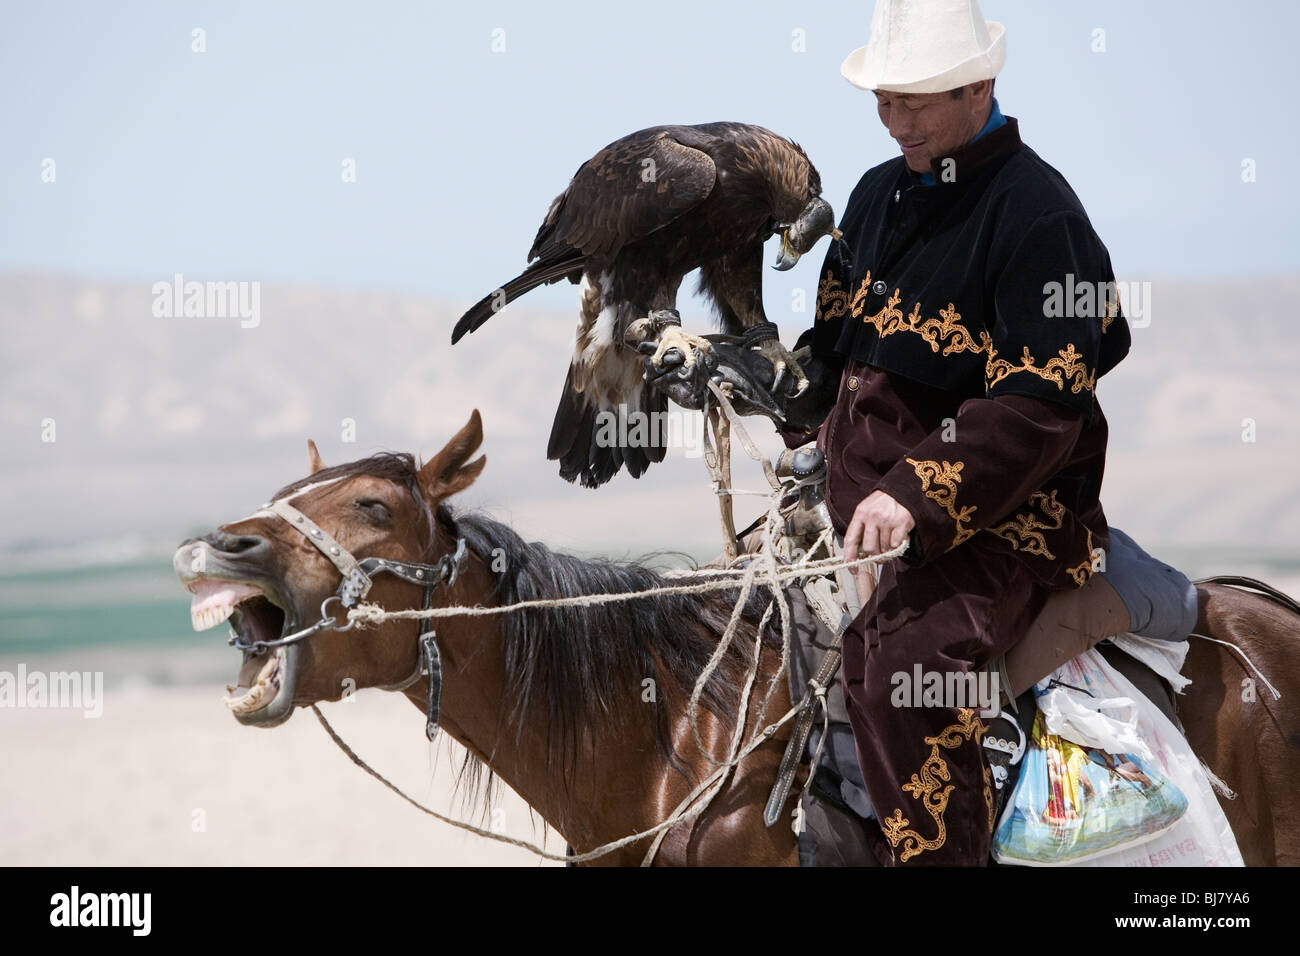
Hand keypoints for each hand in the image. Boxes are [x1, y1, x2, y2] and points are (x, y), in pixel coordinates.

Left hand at [843, 490, 913, 604]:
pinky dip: (898, 544)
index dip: (850, 557)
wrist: (904, 488)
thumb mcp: (867, 509)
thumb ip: (862, 527)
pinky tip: (898, 535)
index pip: (851, 540)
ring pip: (884, 547)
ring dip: (887, 548)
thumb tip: (859, 553)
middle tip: (880, 553)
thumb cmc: (883, 502)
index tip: (852, 568)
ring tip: (890, 538)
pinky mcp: (902, 522)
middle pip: (869, 548)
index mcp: (860, 514)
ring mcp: (887, 519)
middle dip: (875, 554)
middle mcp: (872, 517)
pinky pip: (897, 544)